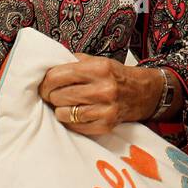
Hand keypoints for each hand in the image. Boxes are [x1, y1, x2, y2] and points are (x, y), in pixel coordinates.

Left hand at [38, 55, 158, 135]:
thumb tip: (45, 67)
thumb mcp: (98, 61)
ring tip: (66, 105)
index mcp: (99, 68)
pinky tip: (77, 114)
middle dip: (52, 96)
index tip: (45, 85)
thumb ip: (73, 62)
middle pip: (58, 96)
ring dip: (61, 109)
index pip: (56, 76)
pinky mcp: (106, 125)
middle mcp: (103, 89)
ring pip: (64, 113)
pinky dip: (71, 121)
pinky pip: (75, 126)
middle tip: (54, 95)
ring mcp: (105, 109)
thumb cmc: (115, 76)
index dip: (45, 82)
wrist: (143, 93)